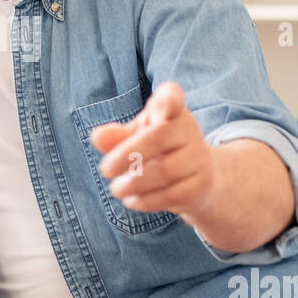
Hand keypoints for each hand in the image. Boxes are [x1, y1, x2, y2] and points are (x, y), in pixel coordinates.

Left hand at [89, 81, 220, 230]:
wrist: (196, 179)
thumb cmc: (158, 150)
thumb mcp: (135, 138)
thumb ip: (116, 136)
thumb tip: (97, 137)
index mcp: (172, 111)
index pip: (173, 97)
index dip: (171, 98)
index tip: (167, 102)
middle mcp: (189, 131)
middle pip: (159, 137)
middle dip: (127, 155)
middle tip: (105, 170)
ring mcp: (198, 158)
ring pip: (164, 171)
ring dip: (134, 183)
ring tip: (116, 189)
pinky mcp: (201, 186)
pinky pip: (171, 195)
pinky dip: (146, 200)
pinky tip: (131, 200)